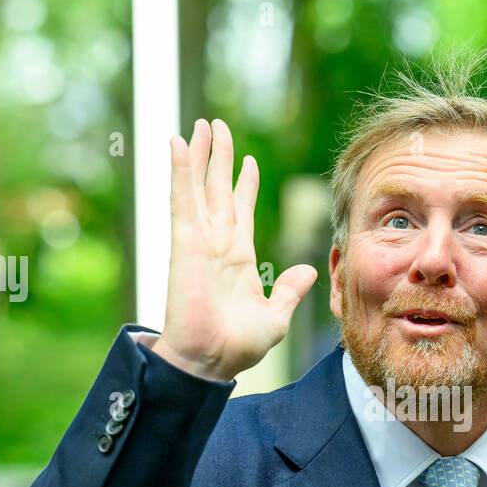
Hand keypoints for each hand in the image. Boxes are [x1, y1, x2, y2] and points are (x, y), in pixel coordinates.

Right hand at [155, 118, 316, 380]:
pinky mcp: (184, 242)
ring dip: (199, 155)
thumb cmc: (238, 346)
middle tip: (216, 126)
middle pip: (217, 190)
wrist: (211, 361)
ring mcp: (199, 241)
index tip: (247, 162)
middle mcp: (218, 245)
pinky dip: (181, 170)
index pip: (240, 211)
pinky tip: (178, 143)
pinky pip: (183, 198)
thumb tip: (308, 271)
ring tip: (200, 124)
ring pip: (199, 187)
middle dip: (218, 158)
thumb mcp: (275, 316)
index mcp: (239, 259)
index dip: (243, 185)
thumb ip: (289, 291)